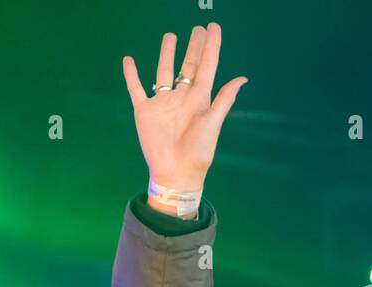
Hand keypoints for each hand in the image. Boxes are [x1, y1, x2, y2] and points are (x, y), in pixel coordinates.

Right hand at [122, 23, 247, 189]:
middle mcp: (181, 97)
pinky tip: (129, 61)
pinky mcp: (145, 111)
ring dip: (167, 53)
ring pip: (164, 70)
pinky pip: (136, 88)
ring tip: (170, 36)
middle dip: (193, 47)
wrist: (176, 174)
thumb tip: (242, 78)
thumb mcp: (213, 123)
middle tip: (197, 29)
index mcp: (199, 99)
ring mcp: (162, 103)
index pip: (207, 66)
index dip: (211, 47)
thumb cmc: (198, 152)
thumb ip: (224, 99)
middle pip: (187, 65)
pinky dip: (131, 75)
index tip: (213, 27)